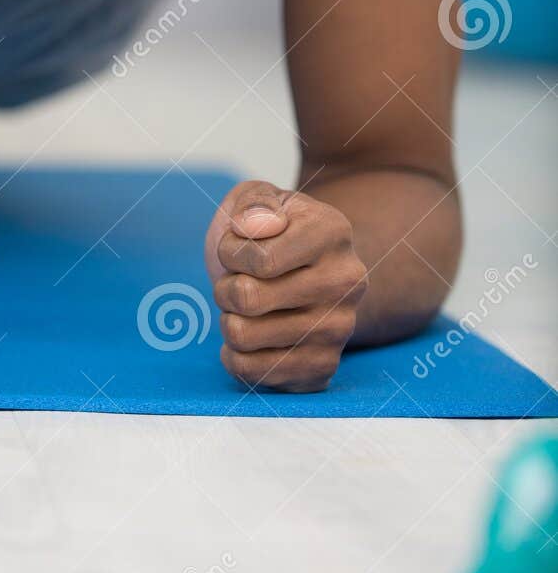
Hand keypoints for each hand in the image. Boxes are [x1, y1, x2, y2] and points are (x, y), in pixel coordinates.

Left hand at [204, 180, 366, 392]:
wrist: (305, 274)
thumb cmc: (272, 234)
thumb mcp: (259, 199)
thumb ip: (254, 203)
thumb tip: (256, 226)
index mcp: (332, 232)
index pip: (258, 258)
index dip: (230, 253)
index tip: (238, 249)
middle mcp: (345, 282)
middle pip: (248, 298)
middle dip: (226, 287)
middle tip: (239, 283)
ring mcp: (339, 329)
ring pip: (244, 337)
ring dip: (230, 321)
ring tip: (248, 309)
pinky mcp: (322, 367)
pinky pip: (254, 373)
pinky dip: (236, 356)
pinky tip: (251, 339)